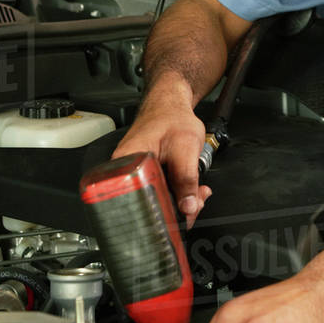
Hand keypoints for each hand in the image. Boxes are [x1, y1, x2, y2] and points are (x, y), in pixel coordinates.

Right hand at [112, 76, 209, 227]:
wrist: (170, 104)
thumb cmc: (171, 117)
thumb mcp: (185, 148)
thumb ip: (186, 178)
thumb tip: (187, 206)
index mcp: (126, 164)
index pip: (140, 201)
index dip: (163, 214)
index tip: (182, 217)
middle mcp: (125, 172)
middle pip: (150, 204)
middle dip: (178, 209)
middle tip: (196, 203)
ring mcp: (135, 175)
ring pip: (158, 199)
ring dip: (181, 201)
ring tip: (197, 193)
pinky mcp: (146, 176)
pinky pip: (161, 191)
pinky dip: (178, 193)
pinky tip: (191, 189)